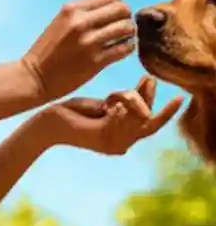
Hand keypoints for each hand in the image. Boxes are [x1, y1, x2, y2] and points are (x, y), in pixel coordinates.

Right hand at [20, 0, 136, 100]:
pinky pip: (125, 48)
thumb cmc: (48, 50)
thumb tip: (115, 10)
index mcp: (71, 9)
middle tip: (120, 28)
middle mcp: (81, 22)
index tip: (114, 17)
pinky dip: (127, 48)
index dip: (118, 7)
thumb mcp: (61, 22)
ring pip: (127, 28)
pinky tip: (119, 51)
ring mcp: (89, 42)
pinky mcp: (96, 61)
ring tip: (120, 40)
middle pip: (122, 10)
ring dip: (128, 34)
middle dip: (125, 18)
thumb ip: (84, 14)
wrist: (35, 76)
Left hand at [43, 76, 182, 154]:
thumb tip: (142, 89)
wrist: (45, 123)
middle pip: (149, 119)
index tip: (180, 96)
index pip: (152, 124)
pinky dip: (121, 104)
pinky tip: (113, 101)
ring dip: (128, 97)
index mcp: (122, 139)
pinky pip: (123, 116)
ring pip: (138, 114)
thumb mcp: (102, 105)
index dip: (166, 111)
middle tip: (148, 79)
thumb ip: (122, 103)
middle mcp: (121, 145)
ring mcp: (113, 143)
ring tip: (113, 93)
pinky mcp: (102, 136)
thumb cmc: (71, 113)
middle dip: (149, 98)